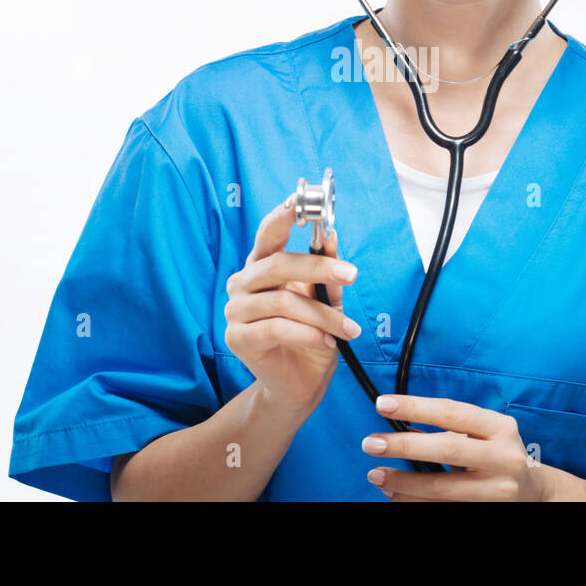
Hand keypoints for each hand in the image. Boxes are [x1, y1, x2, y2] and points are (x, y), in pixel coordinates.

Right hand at [224, 194, 361, 415]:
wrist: (298, 384)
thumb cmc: (311, 335)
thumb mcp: (326, 299)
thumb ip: (327, 269)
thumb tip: (331, 235)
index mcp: (261, 265)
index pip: (268, 233)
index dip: (282, 215)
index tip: (301, 201)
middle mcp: (242, 283)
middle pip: (278, 264)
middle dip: (319, 267)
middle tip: (351, 274)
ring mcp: (235, 310)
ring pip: (283, 301)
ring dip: (323, 316)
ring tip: (350, 330)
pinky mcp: (237, 338)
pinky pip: (276, 329)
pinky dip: (309, 334)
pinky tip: (328, 344)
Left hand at [361, 394, 552, 500]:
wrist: (535, 492)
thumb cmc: (499, 453)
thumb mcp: (483, 433)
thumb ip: (450, 429)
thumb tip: (400, 427)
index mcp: (499, 428)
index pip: (452, 412)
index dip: (416, 407)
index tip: (383, 405)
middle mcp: (503, 458)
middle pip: (448, 450)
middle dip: (404, 446)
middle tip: (370, 443)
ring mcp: (498, 490)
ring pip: (443, 489)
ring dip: (403, 483)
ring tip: (377, 475)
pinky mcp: (488, 511)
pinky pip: (444, 508)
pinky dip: (415, 502)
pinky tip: (396, 495)